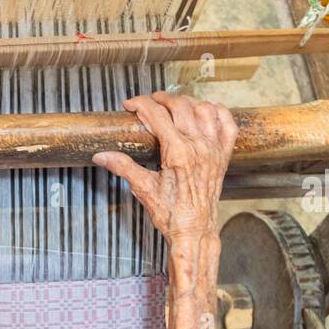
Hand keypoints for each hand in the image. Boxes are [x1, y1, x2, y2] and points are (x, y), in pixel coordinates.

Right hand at [92, 92, 237, 243]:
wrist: (194, 230)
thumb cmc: (170, 213)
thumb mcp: (143, 189)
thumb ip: (122, 167)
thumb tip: (101, 155)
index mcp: (178, 153)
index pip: (157, 115)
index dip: (140, 104)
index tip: (130, 105)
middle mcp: (199, 146)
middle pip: (181, 106)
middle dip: (162, 99)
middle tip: (149, 102)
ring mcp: (214, 149)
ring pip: (204, 109)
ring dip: (188, 102)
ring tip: (174, 105)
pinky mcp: (223, 155)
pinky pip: (227, 124)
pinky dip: (218, 111)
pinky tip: (206, 110)